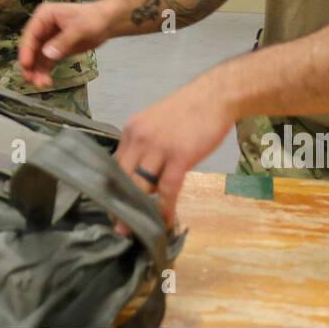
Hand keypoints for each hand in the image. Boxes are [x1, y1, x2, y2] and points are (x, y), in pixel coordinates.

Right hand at [18, 0, 113, 88]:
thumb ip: (63, 42)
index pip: (30, 34)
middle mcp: (43, 27)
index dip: (26, 50)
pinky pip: (46, 62)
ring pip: (37, 57)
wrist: (106, 23)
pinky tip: (46, 81)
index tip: (26, 65)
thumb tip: (47, 55)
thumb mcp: (78, 29)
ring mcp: (48, 39)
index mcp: (44, 16)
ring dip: (37, 71)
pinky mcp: (56, 49)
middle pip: (31, 47)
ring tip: (41, 84)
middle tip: (30, 79)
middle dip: (30, 64)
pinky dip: (45, 71)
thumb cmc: (92, 19)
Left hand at [114, 82, 233, 230]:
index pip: (114, 165)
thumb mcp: (157, 125)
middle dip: (119, 204)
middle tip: (119, 227)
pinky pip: (167, 189)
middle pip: (122, 177)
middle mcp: (139, 138)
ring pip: (140, 185)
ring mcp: (158, 147)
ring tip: (136, 231)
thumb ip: (146, 147)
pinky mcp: (179, 156)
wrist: (215, 97)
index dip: (113, 189)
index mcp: (131, 130)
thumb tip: (141, 174)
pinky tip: (165, 222)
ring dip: (139, 210)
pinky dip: (165, 209)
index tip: (113, 208)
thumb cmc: (189, 112)